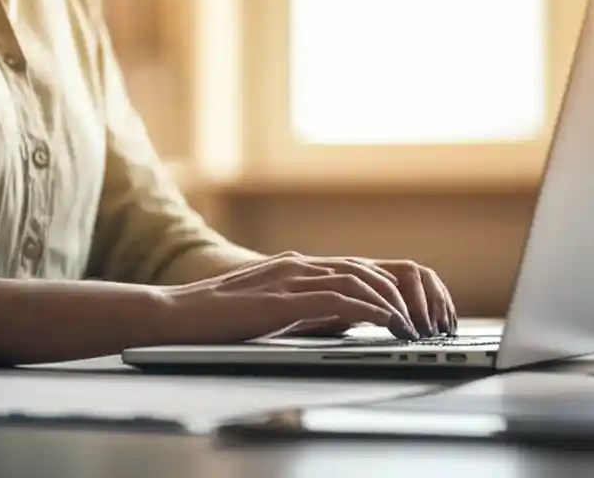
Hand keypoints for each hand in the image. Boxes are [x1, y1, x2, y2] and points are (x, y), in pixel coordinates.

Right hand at [158, 252, 423, 342]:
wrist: (174, 315)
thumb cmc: (214, 320)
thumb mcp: (267, 310)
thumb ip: (299, 309)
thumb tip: (339, 323)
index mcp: (293, 267)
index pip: (353, 268)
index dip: (386, 285)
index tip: (409, 308)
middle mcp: (296, 266)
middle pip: (364, 269)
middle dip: (398, 293)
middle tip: (420, 319)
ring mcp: (289, 279)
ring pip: (357, 281)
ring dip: (390, 305)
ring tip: (410, 327)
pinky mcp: (281, 300)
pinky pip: (337, 300)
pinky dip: (367, 311)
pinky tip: (384, 323)